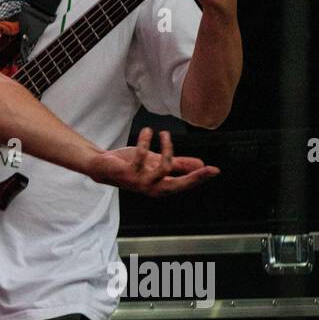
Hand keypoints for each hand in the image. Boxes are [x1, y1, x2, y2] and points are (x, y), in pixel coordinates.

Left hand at [84, 127, 219, 196]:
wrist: (103, 166)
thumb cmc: (131, 165)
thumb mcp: (156, 162)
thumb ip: (178, 164)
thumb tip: (200, 164)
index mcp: (161, 186)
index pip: (184, 183)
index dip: (199, 178)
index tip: (215, 170)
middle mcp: (152, 188)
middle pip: (178, 185)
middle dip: (194, 177)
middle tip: (208, 166)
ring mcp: (140, 182)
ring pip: (163, 168)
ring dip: (167, 148)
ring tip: (164, 133)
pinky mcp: (128, 173)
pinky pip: (142, 156)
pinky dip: (146, 141)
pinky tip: (147, 131)